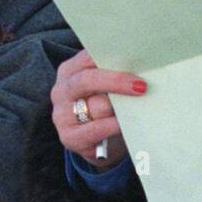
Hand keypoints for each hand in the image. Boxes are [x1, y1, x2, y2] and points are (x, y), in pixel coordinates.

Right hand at [50, 49, 145, 168]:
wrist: (101, 143)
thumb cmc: (106, 106)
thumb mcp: (105, 86)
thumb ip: (114, 72)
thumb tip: (138, 64)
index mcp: (69, 71)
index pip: (87, 58)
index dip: (110, 58)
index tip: (134, 59)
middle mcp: (61, 91)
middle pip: (87, 80)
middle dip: (116, 81)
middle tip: (140, 86)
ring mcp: (62, 115)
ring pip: (96, 106)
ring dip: (119, 107)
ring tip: (138, 106)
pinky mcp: (69, 137)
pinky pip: (95, 129)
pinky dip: (113, 126)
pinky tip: (125, 124)